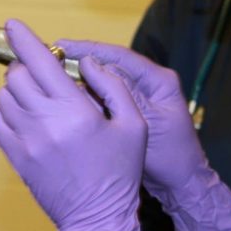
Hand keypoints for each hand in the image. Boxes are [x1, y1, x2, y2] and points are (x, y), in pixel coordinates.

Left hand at [0, 20, 151, 230]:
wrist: (96, 217)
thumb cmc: (119, 173)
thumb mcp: (134, 126)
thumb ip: (113, 87)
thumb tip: (87, 61)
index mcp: (75, 110)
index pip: (39, 62)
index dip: (24, 38)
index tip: (14, 24)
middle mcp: (44, 122)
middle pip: (17, 75)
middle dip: (27, 66)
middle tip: (44, 73)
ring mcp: (25, 141)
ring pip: (4, 96)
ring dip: (17, 88)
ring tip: (39, 97)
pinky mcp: (15, 157)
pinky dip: (5, 110)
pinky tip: (26, 116)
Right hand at [57, 40, 230, 230]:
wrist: (180, 183)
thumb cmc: (171, 156)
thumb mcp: (149, 122)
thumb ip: (127, 93)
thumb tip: (97, 67)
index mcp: (159, 79)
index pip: (119, 56)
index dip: (89, 49)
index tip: (62, 47)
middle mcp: (148, 82)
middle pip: (109, 64)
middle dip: (80, 61)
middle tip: (49, 58)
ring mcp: (138, 97)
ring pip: (103, 81)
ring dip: (80, 79)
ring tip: (51, 75)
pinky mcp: (129, 111)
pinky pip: (103, 98)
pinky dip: (86, 96)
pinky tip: (65, 97)